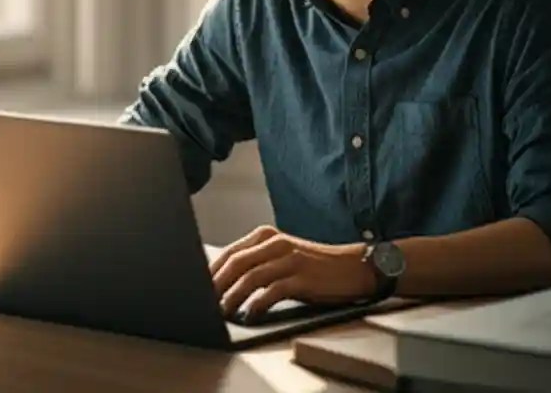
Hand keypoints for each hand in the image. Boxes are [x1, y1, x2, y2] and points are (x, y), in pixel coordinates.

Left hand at [210, 225, 374, 320]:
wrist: (352, 267)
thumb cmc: (312, 266)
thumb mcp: (282, 256)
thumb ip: (256, 262)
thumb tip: (223, 282)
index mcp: (266, 236)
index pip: (230, 252)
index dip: (211, 271)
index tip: (197, 287)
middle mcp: (275, 243)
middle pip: (236, 263)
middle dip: (216, 285)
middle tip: (203, 302)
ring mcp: (289, 259)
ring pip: (250, 277)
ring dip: (233, 297)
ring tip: (222, 312)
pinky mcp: (302, 277)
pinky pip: (272, 291)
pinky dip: (257, 304)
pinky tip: (250, 315)